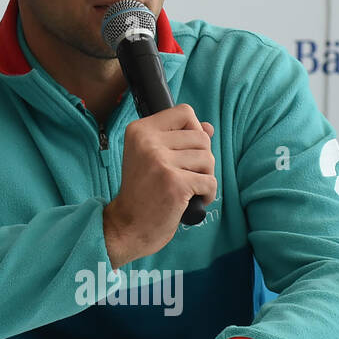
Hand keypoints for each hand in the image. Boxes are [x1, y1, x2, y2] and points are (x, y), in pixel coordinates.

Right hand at [103, 104, 215, 267]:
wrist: (127, 225)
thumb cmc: (142, 192)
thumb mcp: (152, 158)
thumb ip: (179, 139)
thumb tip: (208, 128)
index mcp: (139, 131)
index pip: (184, 112)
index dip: (193, 130)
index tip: (184, 150)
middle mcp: (147, 142)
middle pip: (201, 137)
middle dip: (201, 159)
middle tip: (184, 175)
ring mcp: (161, 163)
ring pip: (208, 159)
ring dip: (204, 176)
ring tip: (186, 187)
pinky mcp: (175, 184)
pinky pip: (210, 181)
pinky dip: (207, 194)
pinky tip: (191, 200)